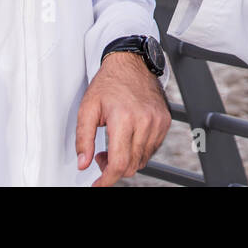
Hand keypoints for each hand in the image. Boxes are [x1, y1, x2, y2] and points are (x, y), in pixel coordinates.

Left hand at [76, 52, 170, 186]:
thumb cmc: (109, 83)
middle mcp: (145, 121)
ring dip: (126, 160)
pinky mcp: (165, 121)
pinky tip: (128, 138)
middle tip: (101, 156)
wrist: (132, 63)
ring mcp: (158, 122)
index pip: (119, 163)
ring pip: (142, 159)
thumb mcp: (88, 108)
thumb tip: (83, 163)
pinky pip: (152, 149)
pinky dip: (139, 151)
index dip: (107, 179)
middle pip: (131, 165)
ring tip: (114, 145)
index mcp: (124, 118)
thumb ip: (83, 139)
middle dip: (113, 169)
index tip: (98, 184)